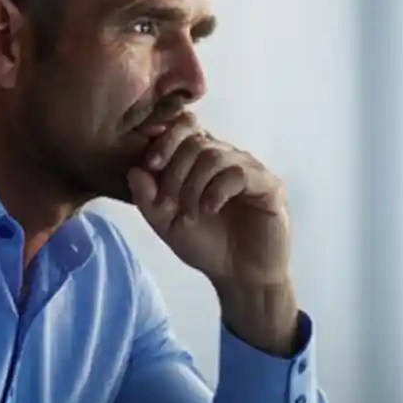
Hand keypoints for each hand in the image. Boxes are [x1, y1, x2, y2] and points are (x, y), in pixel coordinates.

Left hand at [127, 114, 299, 354]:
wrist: (238, 276)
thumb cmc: (206, 246)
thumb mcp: (166, 224)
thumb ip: (147, 199)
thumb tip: (134, 170)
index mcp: (202, 160)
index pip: (186, 126)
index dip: (166, 138)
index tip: (151, 164)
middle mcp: (227, 158)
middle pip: (195, 140)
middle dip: (175, 171)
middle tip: (171, 202)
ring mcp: (250, 169)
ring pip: (214, 155)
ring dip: (194, 185)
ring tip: (192, 213)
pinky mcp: (268, 185)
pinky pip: (239, 173)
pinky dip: (216, 191)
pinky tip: (210, 210)